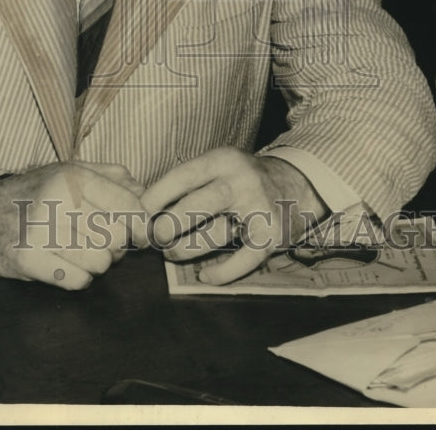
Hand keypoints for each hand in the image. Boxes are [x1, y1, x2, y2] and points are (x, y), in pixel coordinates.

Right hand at [0, 161, 144, 289]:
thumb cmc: (39, 192)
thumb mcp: (74, 171)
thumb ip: (114, 178)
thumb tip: (146, 197)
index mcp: (74, 176)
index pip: (129, 205)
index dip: (141, 224)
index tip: (141, 233)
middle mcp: (57, 200)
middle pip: (117, 238)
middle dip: (116, 246)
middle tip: (101, 241)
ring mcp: (40, 230)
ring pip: (100, 263)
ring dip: (96, 263)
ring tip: (79, 250)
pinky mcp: (27, 259)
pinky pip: (77, 281)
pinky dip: (77, 277)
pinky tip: (63, 262)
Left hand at [139, 147, 326, 285]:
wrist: (298, 184)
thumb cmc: (244, 180)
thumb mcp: (219, 167)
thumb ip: (190, 184)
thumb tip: (146, 211)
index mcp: (222, 160)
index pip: (181, 176)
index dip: (155, 198)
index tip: (137, 215)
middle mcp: (240, 180)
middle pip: (195, 205)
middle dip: (167, 227)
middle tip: (153, 238)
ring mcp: (258, 207)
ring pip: (213, 235)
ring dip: (185, 250)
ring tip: (172, 254)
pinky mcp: (272, 235)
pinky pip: (241, 260)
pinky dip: (220, 273)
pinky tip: (205, 275)